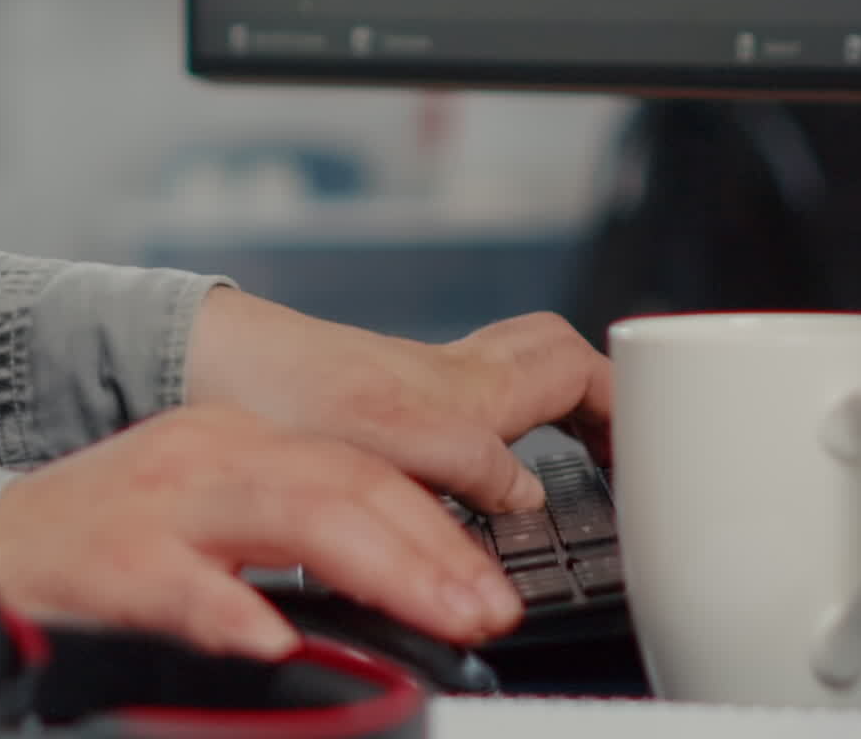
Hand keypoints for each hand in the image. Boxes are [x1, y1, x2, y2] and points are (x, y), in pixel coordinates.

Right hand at [0, 403, 527, 658]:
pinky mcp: (110, 559)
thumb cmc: (105, 542)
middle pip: (345, 484)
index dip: (441, 526)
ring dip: (378, 567)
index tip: (494, 584)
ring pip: (289, 514)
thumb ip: (297, 537)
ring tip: (436, 616)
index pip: (364, 469)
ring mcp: (159, 503)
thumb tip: (407, 583)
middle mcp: (208, 454)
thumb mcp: (212, 514)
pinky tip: (272, 639)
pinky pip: (181, 582)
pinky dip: (230, 608)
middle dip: (432, 550)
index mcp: (239, 441)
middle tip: (489, 609)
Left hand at [181, 289, 614, 514]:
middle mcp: (452, 379)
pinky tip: (487, 485)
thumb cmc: (276, 392)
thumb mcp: (384, 436)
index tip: (656, 452)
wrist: (203, 365)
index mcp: (466, 388)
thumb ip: (469, 460)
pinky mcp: (386, 407)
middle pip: (559, 360)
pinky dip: (500, 437)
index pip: (579, 371)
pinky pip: (471, 408)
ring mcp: (420, 388)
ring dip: (558, 414)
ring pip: (516, 381)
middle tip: (627, 456)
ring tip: (581, 474)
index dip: (626, 406)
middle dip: (606, 396)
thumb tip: (531, 500)